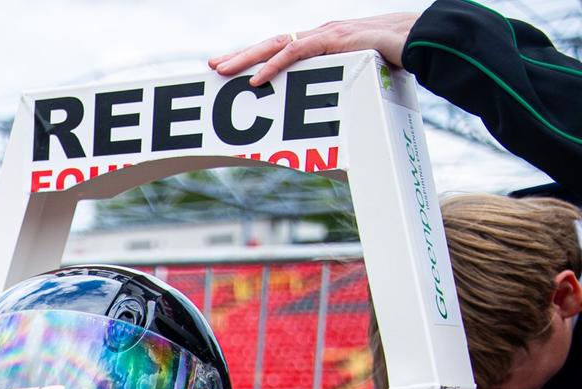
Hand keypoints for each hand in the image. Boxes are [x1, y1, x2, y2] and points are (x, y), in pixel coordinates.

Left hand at [209, 13, 418, 85]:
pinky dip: (274, 66)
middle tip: (211, 65)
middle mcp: (319, 34)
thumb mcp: (358, 72)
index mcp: (323, 41)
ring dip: (247, 60)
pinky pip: (296, 51)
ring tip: (222, 71)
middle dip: (239, 55)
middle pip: (270, 44)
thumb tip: (332, 110)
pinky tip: (255, 79)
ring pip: (276, 45)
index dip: (254, 56)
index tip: (230, 66)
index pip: (280, 47)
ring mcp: (326, 34)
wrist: (421, 38)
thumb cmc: (395, 57)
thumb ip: (340, 83)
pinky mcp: (334, 38)